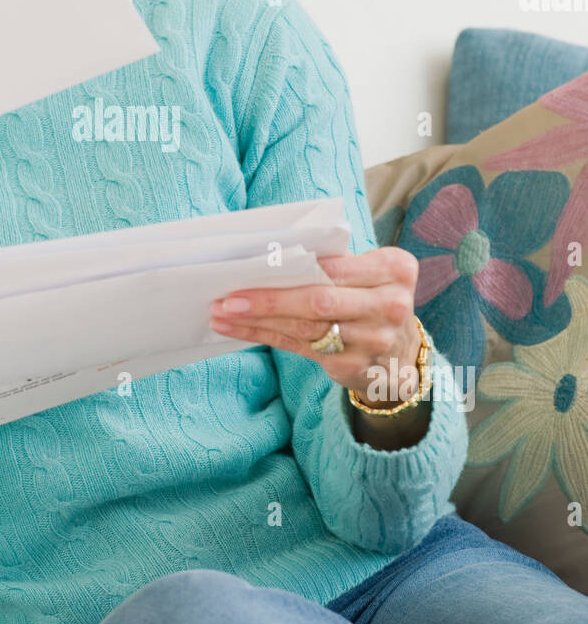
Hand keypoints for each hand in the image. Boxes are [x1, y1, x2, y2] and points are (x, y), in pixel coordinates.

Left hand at [209, 247, 422, 404]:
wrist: (400, 355)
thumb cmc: (372, 299)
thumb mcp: (369, 274)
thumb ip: (334, 263)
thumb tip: (270, 257)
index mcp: (395, 270)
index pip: (335, 267)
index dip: (293, 268)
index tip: (253, 265)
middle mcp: (389, 306)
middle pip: (318, 301)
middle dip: (269, 299)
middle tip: (228, 298)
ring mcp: (372, 340)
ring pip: (304, 328)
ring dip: (258, 320)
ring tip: (223, 313)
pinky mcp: (350, 365)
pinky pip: (298, 347)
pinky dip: (264, 336)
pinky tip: (237, 330)